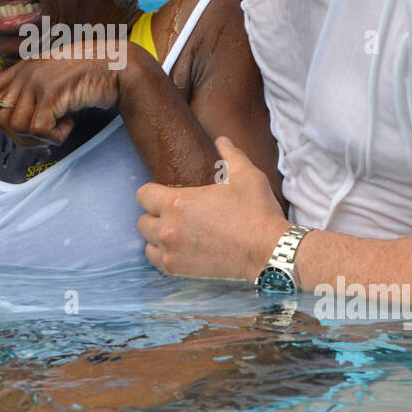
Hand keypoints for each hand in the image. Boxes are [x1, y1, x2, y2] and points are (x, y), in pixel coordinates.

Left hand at [0, 47, 127, 147]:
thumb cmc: (90, 74)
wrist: (116, 64)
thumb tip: (18, 123)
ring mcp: (36, 82)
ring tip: (63, 124)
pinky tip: (70, 123)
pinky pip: (40, 130)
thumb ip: (33, 91)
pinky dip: (56, 135)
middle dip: (21, 135)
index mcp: (23, 68)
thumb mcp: (54, 78)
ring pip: (19, 127)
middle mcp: (25, 73)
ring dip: (42, 136)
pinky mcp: (51, 93)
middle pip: (3, 119)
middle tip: (47, 133)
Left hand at [136, 137, 286, 280]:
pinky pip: (157, 262)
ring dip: (156, 237)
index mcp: (178, 203)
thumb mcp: (246, 176)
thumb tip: (221, 140)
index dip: (151, 192)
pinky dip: (164, 255)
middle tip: (173, 214)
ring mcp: (173, 252)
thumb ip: (230, 155)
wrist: (269, 252)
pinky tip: (179, 249)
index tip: (164, 193)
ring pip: (147, 243)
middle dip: (154, 215)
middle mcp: (169, 229)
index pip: (143, 195)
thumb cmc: (257, 213)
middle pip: (142, 221)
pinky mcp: (180, 271)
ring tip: (175, 233)